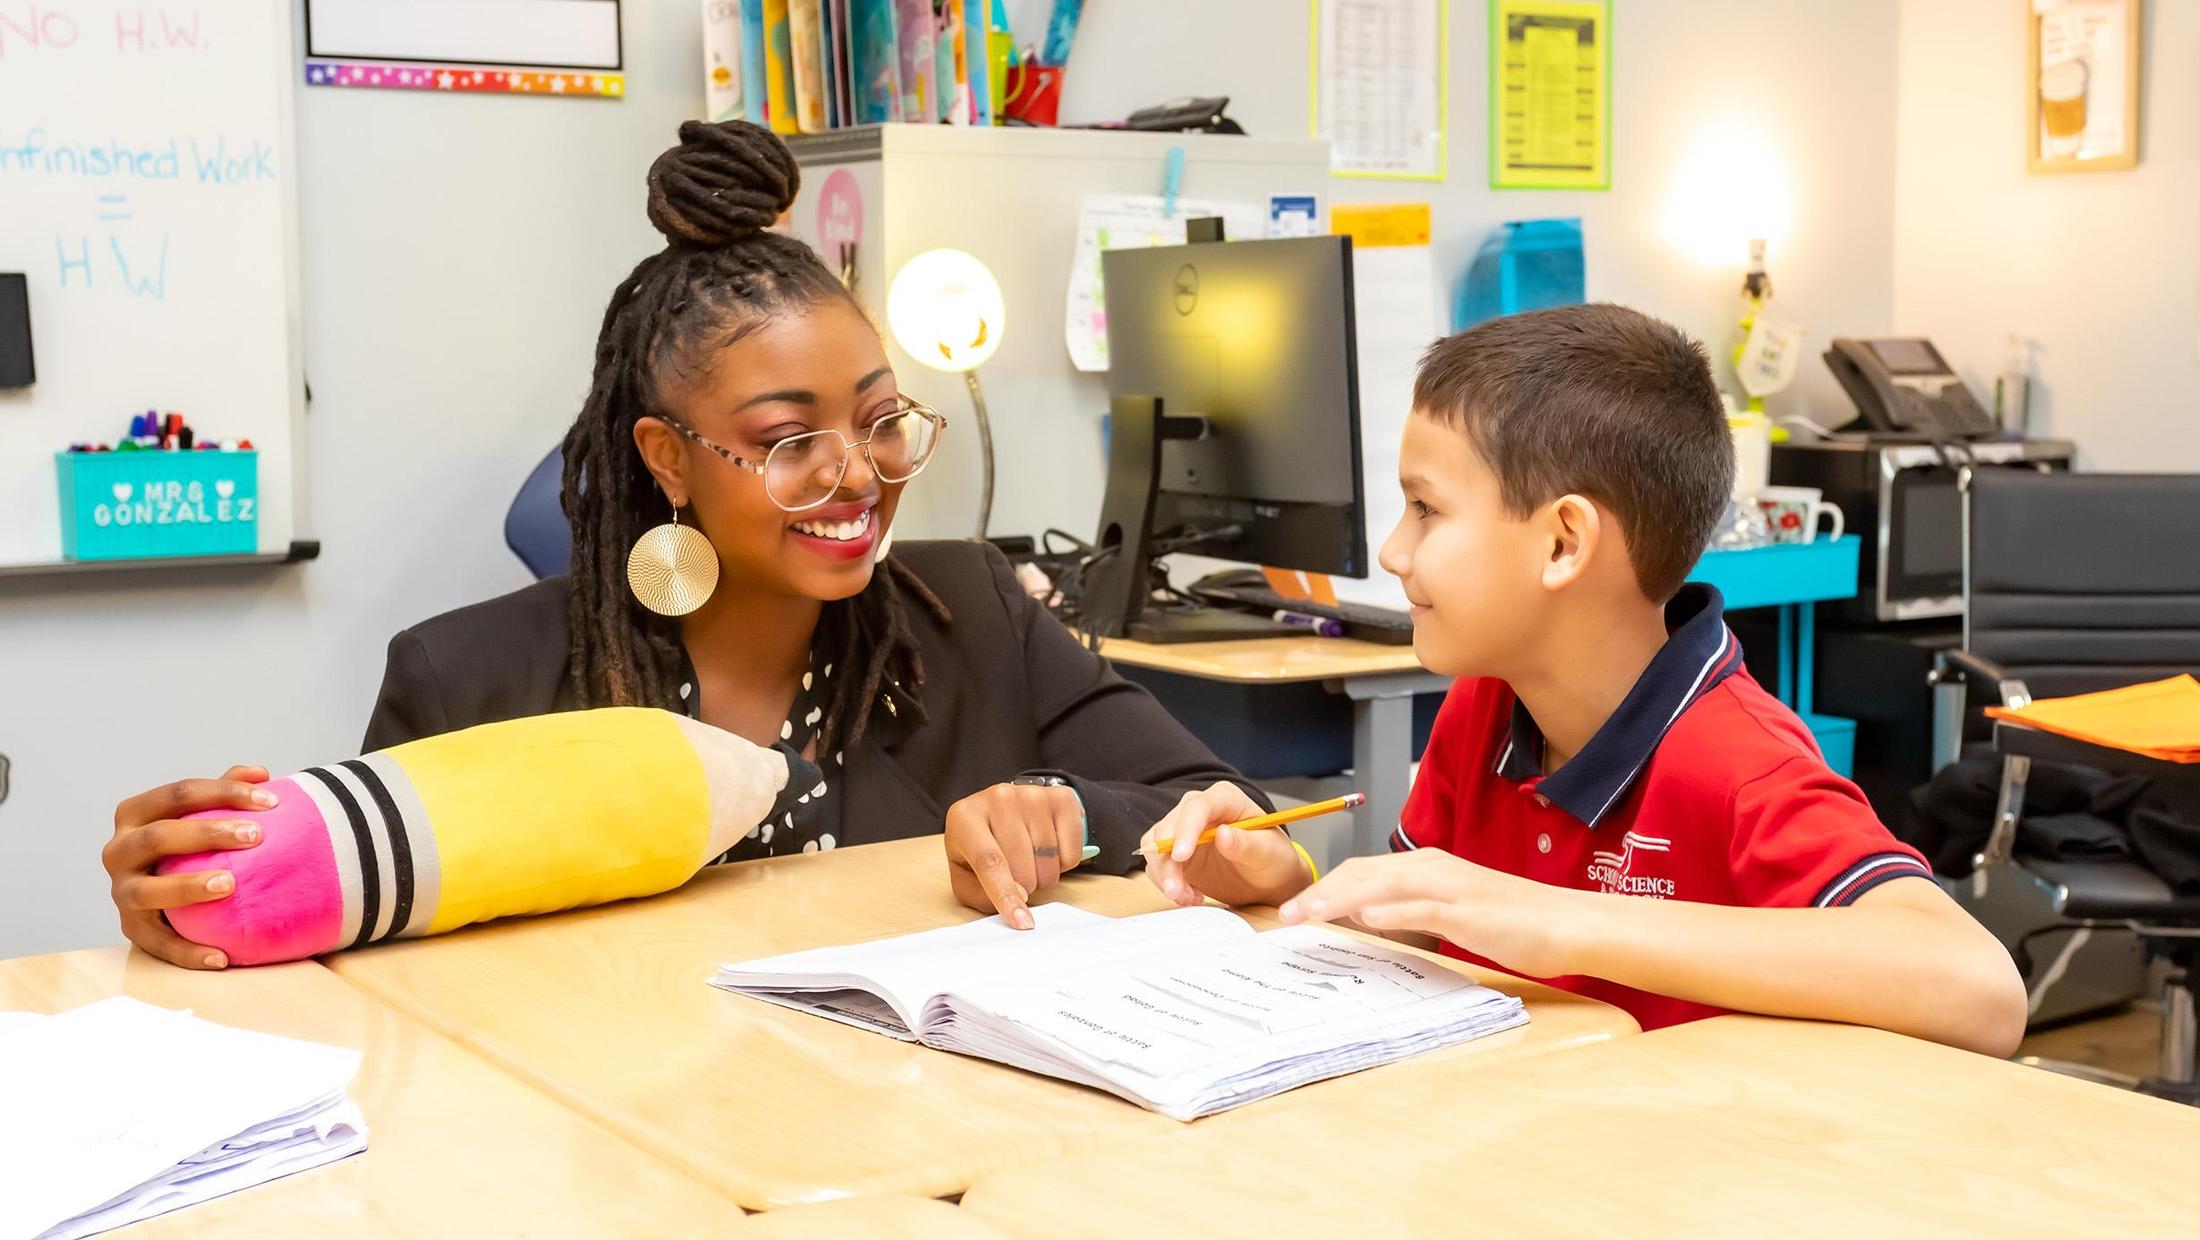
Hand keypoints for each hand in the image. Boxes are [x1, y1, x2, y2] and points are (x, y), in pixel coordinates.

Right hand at [104, 766, 274, 969]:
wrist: (164, 892)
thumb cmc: (188, 845)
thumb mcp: (202, 814)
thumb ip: (226, 792)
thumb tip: (259, 774)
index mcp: (135, 814)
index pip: (178, 794)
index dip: (224, 792)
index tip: (271, 801)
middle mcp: (119, 851)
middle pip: (157, 837)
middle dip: (206, 833)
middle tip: (255, 836)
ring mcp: (121, 892)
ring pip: (146, 891)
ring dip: (187, 887)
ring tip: (230, 885)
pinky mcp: (131, 929)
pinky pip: (158, 944)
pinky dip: (189, 952)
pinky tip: (222, 957)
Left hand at [944, 782, 1086, 929]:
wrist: (1005, 811)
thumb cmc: (983, 848)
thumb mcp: (966, 875)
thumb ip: (982, 895)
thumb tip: (1017, 899)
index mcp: (965, 817)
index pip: (988, 861)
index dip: (1005, 894)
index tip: (1021, 921)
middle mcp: (997, 798)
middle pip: (1022, 865)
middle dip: (1024, 886)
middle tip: (1017, 877)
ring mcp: (1030, 795)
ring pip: (1049, 858)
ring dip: (1044, 875)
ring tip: (1032, 863)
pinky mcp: (1060, 797)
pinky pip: (1072, 849)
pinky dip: (1064, 863)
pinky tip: (1050, 851)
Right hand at [1139, 782, 1311, 909]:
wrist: (1268, 880)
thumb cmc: (1273, 859)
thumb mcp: (1269, 853)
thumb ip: (1247, 844)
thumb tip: (1222, 834)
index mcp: (1225, 798)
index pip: (1197, 806)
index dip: (1185, 830)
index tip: (1181, 856)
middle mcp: (1199, 809)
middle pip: (1169, 826)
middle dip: (1168, 861)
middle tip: (1177, 891)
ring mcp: (1184, 830)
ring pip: (1156, 847)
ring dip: (1164, 875)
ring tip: (1188, 898)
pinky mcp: (1174, 852)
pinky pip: (1158, 864)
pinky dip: (1166, 883)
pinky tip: (1191, 896)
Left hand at [1278, 849, 1578, 977]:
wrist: (1567, 922)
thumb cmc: (1513, 921)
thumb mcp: (1449, 911)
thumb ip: (1407, 909)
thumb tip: (1365, 914)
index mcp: (1427, 866)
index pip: (1362, 871)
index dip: (1325, 886)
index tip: (1295, 908)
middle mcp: (1433, 868)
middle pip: (1363, 873)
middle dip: (1320, 892)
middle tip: (1285, 916)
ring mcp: (1451, 886)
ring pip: (1384, 884)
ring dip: (1341, 899)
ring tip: (1308, 914)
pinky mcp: (1470, 909)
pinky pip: (1424, 905)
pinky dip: (1393, 909)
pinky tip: (1367, 917)